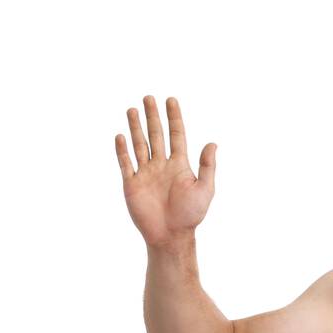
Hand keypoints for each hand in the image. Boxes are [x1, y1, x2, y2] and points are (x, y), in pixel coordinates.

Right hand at [114, 95, 215, 247]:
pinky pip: (126, 163)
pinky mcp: (132, 184)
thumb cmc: (191, 215)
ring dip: (135, 128)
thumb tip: (212, 143)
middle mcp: (161, 166)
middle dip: (152, 117)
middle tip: (148, 98)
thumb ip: (207, 166)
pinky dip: (122, 150)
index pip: (176, 135)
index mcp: (179, 165)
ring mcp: (146, 174)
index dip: (174, 118)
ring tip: (132, 109)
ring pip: (140, 145)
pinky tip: (120, 136)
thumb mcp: (205, 189)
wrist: (171, 235)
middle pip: (156, 135)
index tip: (171, 100)